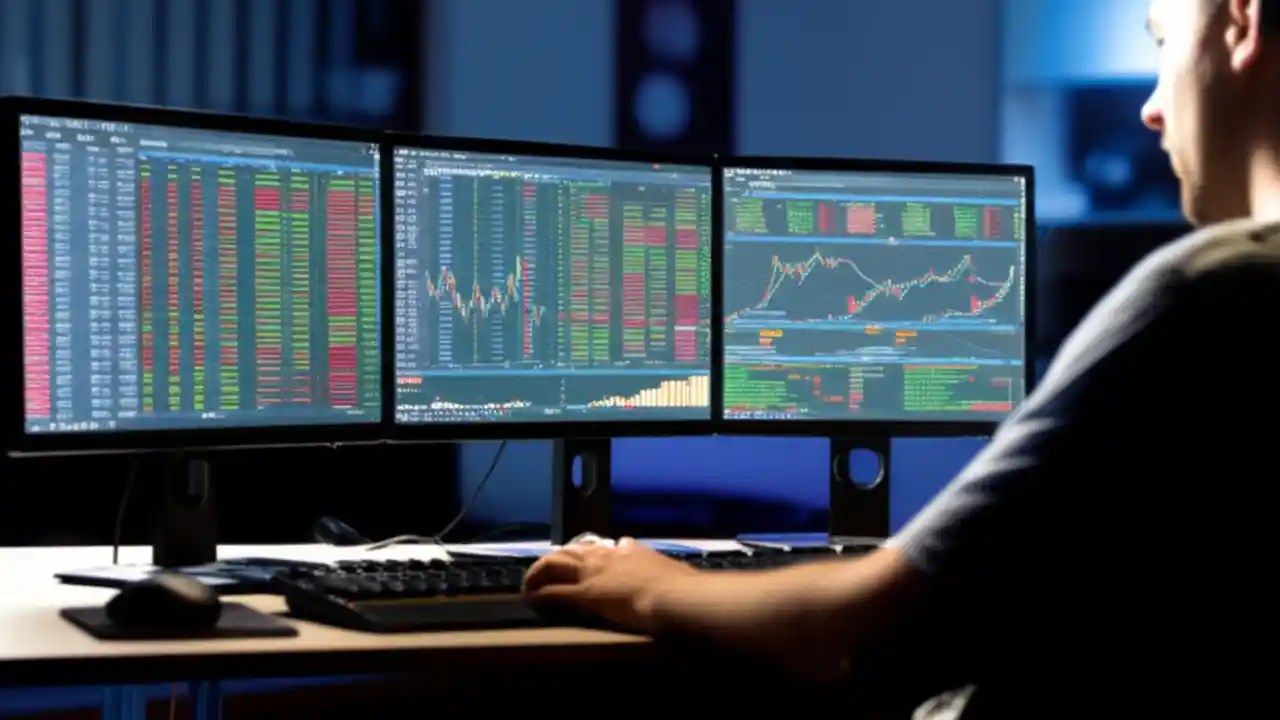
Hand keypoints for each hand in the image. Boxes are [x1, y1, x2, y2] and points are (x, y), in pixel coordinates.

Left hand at [522, 537, 699, 633]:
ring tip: (530, 585)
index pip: (599, 547)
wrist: (676, 597)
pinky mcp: (584, 595)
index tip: (579, 560)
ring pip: (553, 565)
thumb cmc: (682, 589)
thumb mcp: (671, 571)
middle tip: (544, 571)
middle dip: (554, 560)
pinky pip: (552, 592)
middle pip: (570, 551)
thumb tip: (665, 569)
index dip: (584, 553)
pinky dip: (538, 595)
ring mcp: (593, 575)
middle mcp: (606, 557)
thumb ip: (661, 569)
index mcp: (629, 552)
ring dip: (538, 574)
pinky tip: (530, 601)